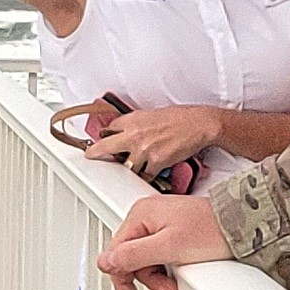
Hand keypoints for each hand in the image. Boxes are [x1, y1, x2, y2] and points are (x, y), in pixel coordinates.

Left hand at [83, 105, 222, 181]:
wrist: (199, 124)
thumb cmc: (181, 117)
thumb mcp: (153, 114)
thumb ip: (138, 123)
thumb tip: (130, 131)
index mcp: (134, 120)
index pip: (110, 128)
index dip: (104, 135)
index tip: (100, 139)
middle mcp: (135, 134)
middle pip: (106, 146)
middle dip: (96, 152)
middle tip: (91, 156)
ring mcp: (144, 150)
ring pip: (126, 166)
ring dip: (130, 167)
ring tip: (134, 166)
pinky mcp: (156, 162)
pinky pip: (145, 175)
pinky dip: (148, 175)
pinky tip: (150, 173)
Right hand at [95, 194, 229, 289]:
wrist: (242, 224)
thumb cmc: (212, 230)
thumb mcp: (169, 247)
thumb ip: (134, 256)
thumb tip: (105, 262)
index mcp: (141, 215)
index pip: (117, 254)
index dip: (123, 281)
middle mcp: (148, 216)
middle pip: (133, 259)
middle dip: (150, 280)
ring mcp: (161, 223)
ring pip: (148, 260)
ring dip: (160, 278)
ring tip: (176, 286)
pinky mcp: (175, 231)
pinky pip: (161, 255)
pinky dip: (168, 270)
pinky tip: (179, 276)